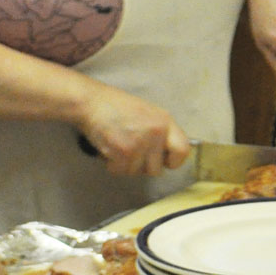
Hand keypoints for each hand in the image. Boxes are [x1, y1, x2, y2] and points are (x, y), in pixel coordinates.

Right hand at [76, 82, 190, 175]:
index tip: (163, 161)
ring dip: (125, 165)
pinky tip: (109, 149)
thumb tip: (166, 155)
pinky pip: (121, 171)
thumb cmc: (117, 107)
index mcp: (165, 121)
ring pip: (137, 172)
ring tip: (118, 146)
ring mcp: (140, 142)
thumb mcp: (148, 113)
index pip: (183, 150)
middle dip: (142, 166)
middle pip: (156, 169)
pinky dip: (112, 165)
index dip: (173, 161)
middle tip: (131, 152)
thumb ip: (160, 133)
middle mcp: (156, 132)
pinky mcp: (124, 151)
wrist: (92, 102)